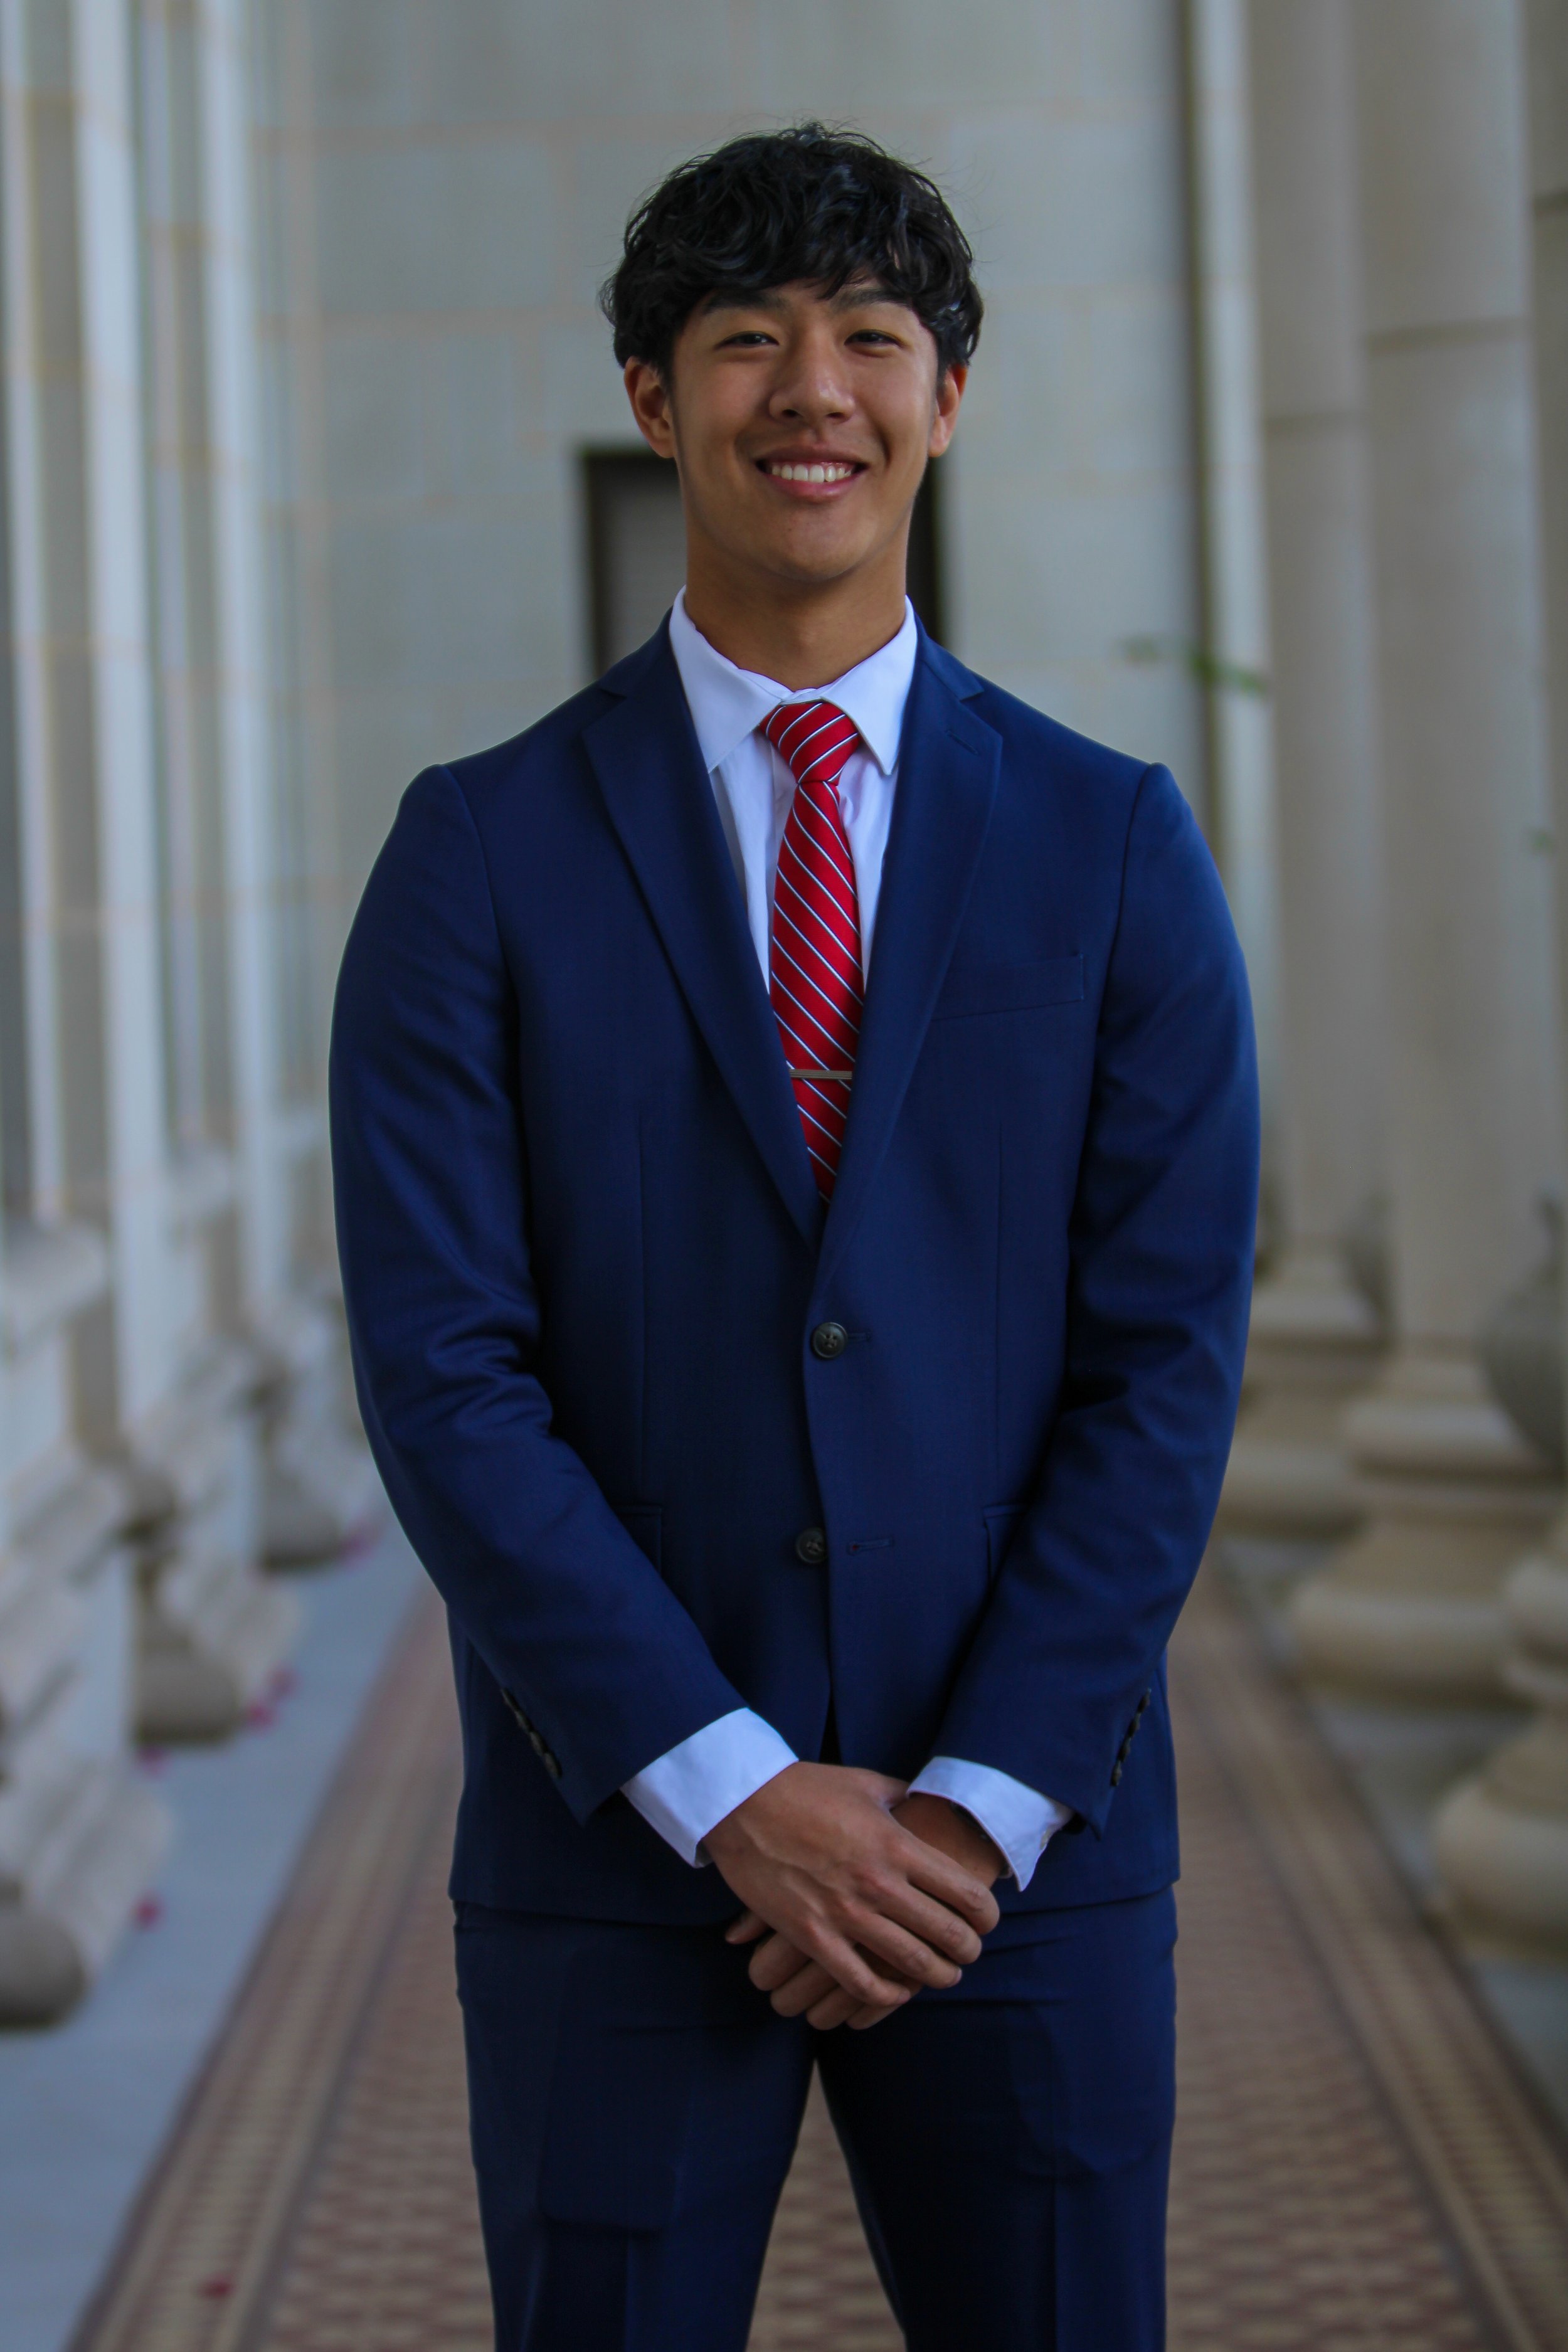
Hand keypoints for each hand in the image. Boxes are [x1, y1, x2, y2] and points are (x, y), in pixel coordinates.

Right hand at [707, 1764, 999, 2022]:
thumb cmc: (806, 1788)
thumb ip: (903, 1798)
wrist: (743, 1803)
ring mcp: (844, 1913)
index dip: (987, 1914)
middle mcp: (878, 1882)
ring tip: (945, 1976)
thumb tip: (928, 1802)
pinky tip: (896, 1991)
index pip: (965, 1892)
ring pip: (910, 1962)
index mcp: (896, 1844)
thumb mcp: (865, 1784)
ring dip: (936, 1976)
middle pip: (946, 1933)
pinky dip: (885, 1994)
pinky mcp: (811, 1935)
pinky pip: (859, 1981)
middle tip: (970, 1953)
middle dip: (968, 1950)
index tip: (987, 1921)